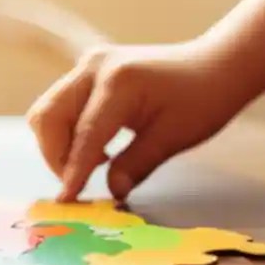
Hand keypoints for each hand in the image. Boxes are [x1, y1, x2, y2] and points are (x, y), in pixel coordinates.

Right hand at [26, 40, 255, 200]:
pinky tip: (97, 149)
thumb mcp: (174, 137)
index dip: (73, 169)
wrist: (216, 65)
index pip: (85, 133)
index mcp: (119, 82)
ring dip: (58, 145)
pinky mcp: (87, 73)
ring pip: (48, 111)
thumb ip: (136, 165)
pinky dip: (67, 132)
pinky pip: (60, 106)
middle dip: (55, 155)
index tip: (67, 199)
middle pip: (48, 116)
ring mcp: (88, 66)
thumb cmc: (203, 99)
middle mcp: (95, 67)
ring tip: (91, 165)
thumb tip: (112, 192)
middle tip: (77, 184)